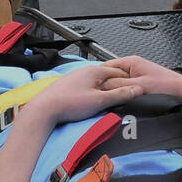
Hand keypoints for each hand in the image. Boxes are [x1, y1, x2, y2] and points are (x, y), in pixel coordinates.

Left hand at [29, 63, 146, 122]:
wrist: (44, 110)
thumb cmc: (69, 103)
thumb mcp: (100, 101)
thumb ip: (120, 95)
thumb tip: (136, 90)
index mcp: (95, 71)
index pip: (119, 71)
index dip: (128, 80)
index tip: (135, 88)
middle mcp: (85, 71)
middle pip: (107, 77)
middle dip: (116, 85)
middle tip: (124, 96)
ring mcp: (76, 78)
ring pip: (96, 83)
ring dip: (104, 90)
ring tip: (108, 101)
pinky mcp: (69, 87)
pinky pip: (87, 88)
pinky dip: (93, 94)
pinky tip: (91, 103)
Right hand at [98, 55, 181, 105]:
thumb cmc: (168, 86)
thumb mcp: (138, 86)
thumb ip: (118, 85)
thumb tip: (101, 87)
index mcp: (131, 62)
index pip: (105, 67)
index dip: (99, 79)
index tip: (95, 90)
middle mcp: (133, 68)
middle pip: (111, 78)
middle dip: (108, 88)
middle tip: (107, 98)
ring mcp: (137, 77)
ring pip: (119, 86)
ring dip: (118, 94)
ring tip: (119, 101)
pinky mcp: (141, 87)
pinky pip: (127, 92)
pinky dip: (125, 98)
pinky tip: (127, 103)